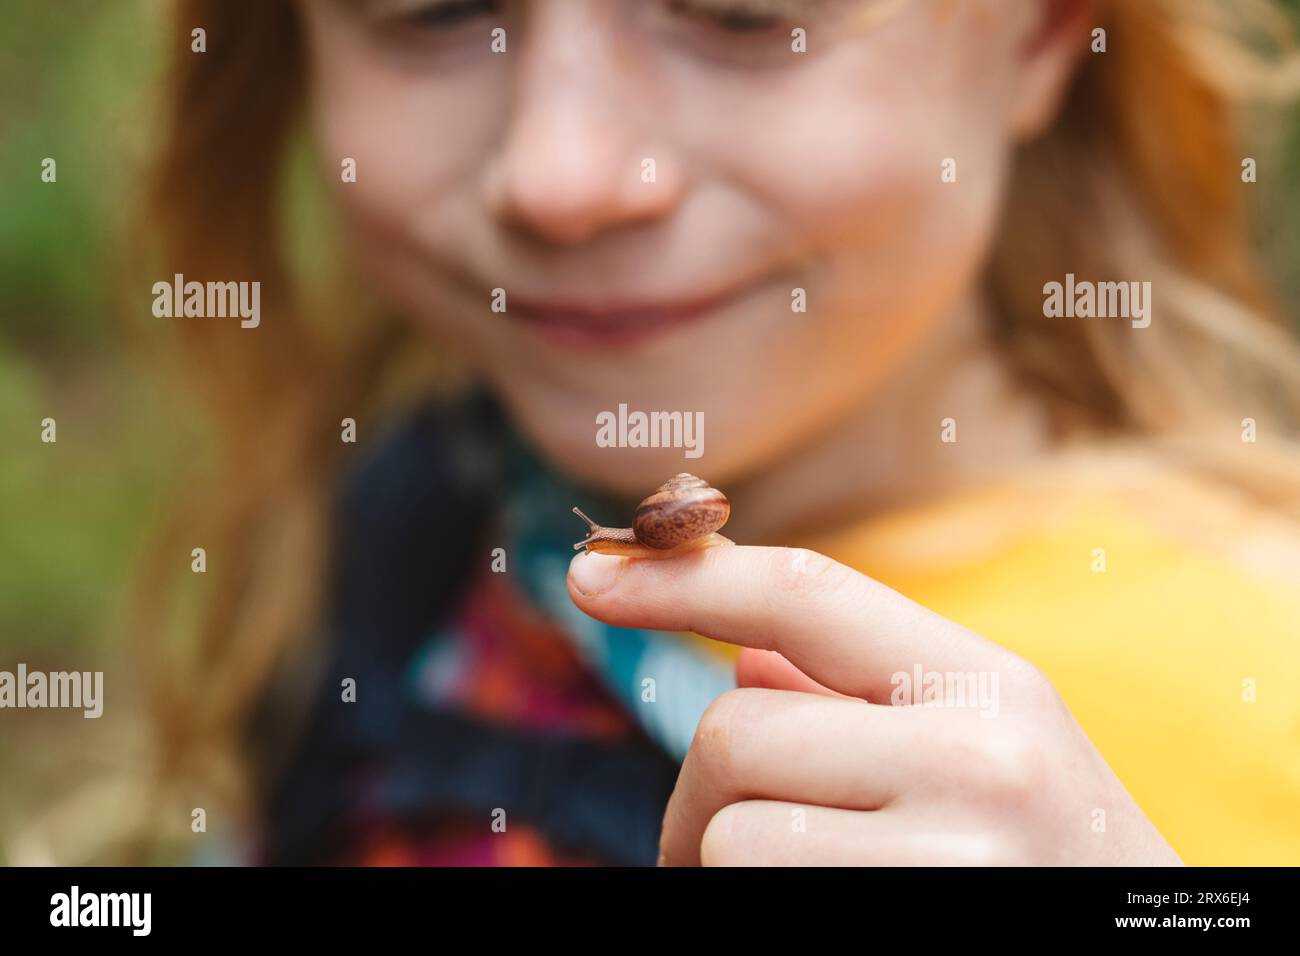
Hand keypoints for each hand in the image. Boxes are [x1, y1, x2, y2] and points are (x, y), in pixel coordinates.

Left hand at [568, 544, 1182, 865]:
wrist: (1156, 955)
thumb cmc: (1050, 857)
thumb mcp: (990, 750)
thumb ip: (864, 698)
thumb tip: (743, 665)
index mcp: (990, 684)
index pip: (803, 594)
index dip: (685, 579)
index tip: (590, 570)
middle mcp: (977, 758)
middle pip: (733, 731)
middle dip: (702, 791)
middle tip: (719, 840)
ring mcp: (949, 859)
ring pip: (728, 833)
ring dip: (723, 862)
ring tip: (794, 881)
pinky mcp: (908, 925)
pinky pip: (747, 897)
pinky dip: (746, 900)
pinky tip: (817, 907)